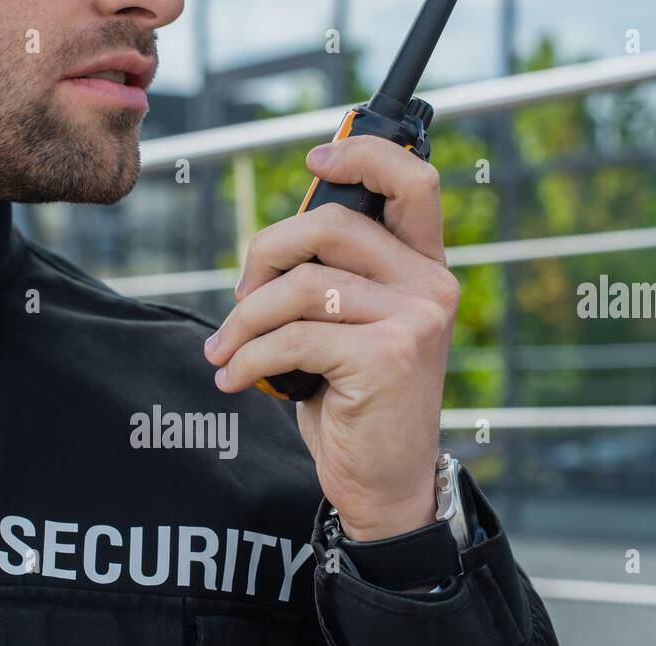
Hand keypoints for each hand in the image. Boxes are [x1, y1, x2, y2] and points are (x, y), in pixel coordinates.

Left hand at [203, 134, 458, 541]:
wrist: (385, 483)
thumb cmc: (356, 403)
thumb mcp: (348, 330)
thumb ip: (331, 278)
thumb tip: (270, 243)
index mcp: (423, 268)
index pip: (413, 181)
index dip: (362, 153)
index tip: (312, 159)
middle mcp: (430, 286)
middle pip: (330, 225)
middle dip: (265, 253)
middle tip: (240, 298)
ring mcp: (413, 321)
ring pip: (302, 286)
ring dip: (245, 320)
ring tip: (225, 351)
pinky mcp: (386, 359)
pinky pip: (293, 337)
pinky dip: (248, 357)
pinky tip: (234, 379)